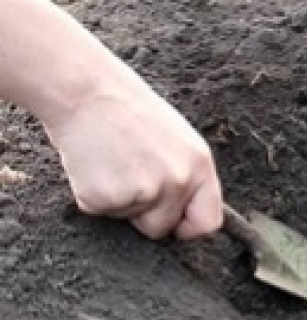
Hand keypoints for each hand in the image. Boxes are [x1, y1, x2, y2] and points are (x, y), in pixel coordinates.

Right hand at [45, 85, 222, 239]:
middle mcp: (177, 182)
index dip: (188, 229)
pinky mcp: (107, 197)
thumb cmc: (130, 112)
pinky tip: (93, 164)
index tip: (173, 225)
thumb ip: (188, 178)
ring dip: (118, 201)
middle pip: (162, 228)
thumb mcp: (179, 141)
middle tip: (129, 176)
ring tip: (111, 162)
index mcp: (200, 167)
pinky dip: (92, 195)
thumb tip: (187, 216)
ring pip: (128, 219)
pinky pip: (99, 211)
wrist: (86, 91)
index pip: (208, 222)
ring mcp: (143, 191)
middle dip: (144, 214)